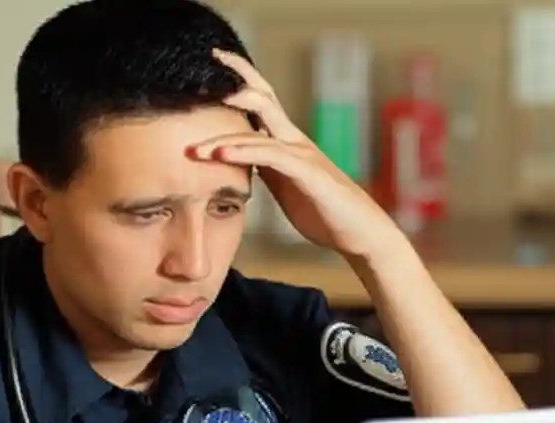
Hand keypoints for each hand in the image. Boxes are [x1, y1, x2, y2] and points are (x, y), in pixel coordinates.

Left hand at [196, 49, 403, 258]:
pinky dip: (243, 153)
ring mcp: (302, 153)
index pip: (261, 100)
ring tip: (195, 146)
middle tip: (211, 58)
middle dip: (236, 76)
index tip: (214, 62)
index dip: (239, 78)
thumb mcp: (284, 186)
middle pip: (263, 97)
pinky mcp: (307, 172)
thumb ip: (263, 169)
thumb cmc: (322, 211)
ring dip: (222, 138)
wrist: (359, 232)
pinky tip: (220, 154)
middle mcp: (294, 140)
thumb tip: (235, 163)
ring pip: (258, 131)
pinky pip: (270, 156)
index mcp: (287, 142)